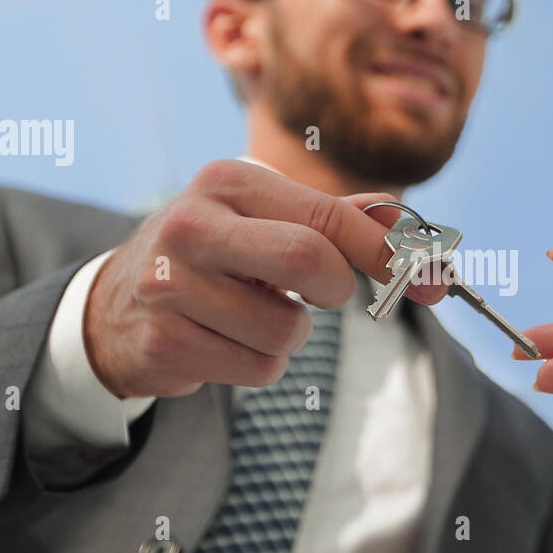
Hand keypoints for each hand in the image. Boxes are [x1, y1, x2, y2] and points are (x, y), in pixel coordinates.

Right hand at [83, 160, 442, 398]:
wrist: (117, 306)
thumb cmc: (216, 256)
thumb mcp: (268, 221)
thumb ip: (344, 223)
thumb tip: (421, 241)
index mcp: (230, 182)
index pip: (330, 217)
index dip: (390, 253)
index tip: (435, 282)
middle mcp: (192, 225)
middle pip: (309, 262)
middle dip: (333, 289)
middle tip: (318, 294)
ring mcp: (170, 285)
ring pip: (287, 331)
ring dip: (288, 335)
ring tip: (248, 315)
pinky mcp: (163, 342)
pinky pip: (258, 370)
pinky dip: (258, 365)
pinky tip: (223, 341)